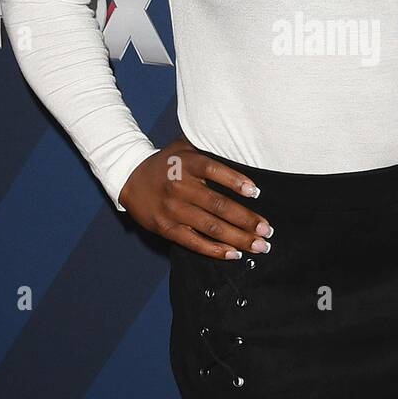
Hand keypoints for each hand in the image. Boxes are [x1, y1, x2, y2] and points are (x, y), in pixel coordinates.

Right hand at [118, 135, 273, 258]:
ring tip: (260, 245)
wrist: (130, 177)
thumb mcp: (184, 146)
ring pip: (211, 227)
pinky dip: (216, 250)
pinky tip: (235, 253)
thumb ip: (208, 146)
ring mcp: (172, 210)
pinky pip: (195, 242)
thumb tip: (242, 144)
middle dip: (247, 220)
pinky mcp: (166, 228)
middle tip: (268, 230)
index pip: (214, 170)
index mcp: (187, 163)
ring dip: (239, 238)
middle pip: (218, 205)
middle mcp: (180, 187)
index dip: (236, 182)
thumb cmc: (167, 163)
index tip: (256, 193)